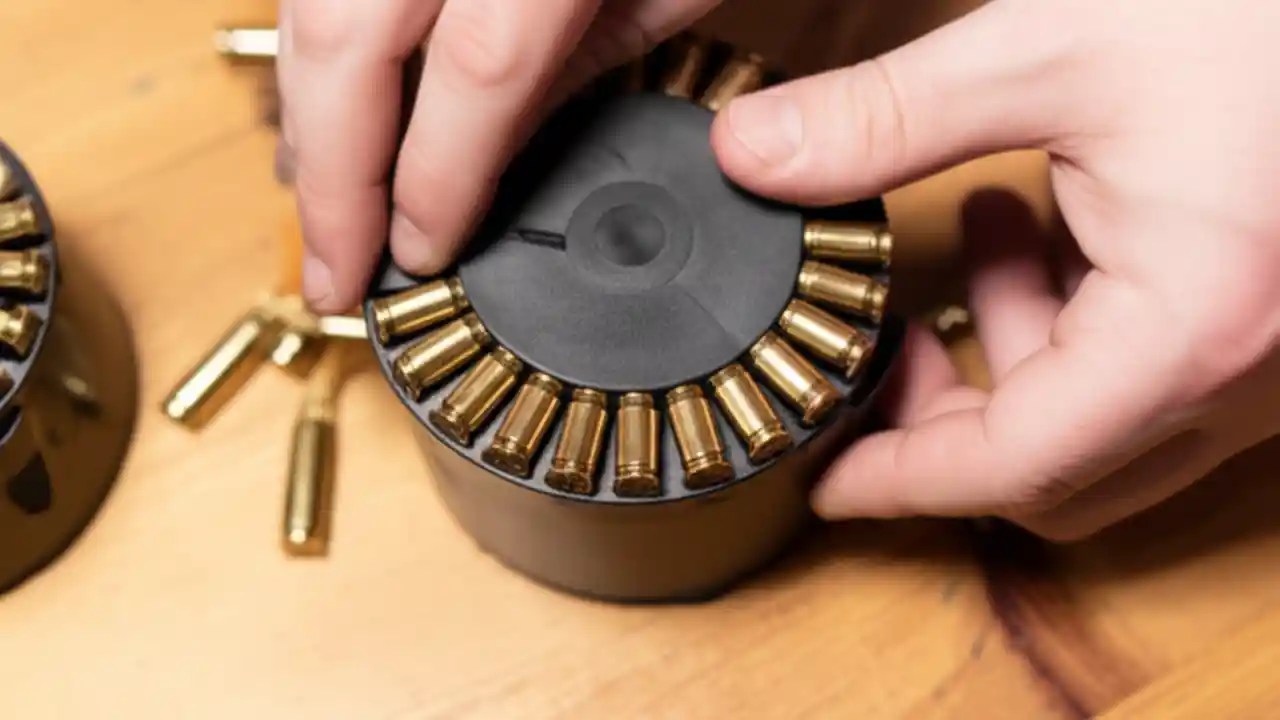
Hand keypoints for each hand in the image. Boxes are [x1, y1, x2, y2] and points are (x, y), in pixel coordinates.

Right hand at [277, 0, 719, 311]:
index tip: (419, 254)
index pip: (480, 69)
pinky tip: (325, 117)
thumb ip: (583, 64)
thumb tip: (493, 162)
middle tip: (331, 277)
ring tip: (320, 211)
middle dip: (330, 176)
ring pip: (308, 6)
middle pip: (346, 38)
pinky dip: (315, 55)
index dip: (437, 179)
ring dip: (307, 120)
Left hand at [711, 0, 1279, 538]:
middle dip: (945, 418)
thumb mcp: (1053, 51)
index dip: (901, 484)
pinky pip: (1156, 372)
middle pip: (1055, 467)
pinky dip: (1077, 319)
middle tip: (878, 343)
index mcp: (1189, 332)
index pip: (1013, 467)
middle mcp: (1245, 374)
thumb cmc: (1262, 9)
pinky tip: (1046, 223)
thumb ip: (887, 119)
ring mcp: (1271, 361)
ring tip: (971, 236)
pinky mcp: (1273, 322)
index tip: (826, 482)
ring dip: (1012, 350)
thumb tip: (754, 155)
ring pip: (1104, 425)